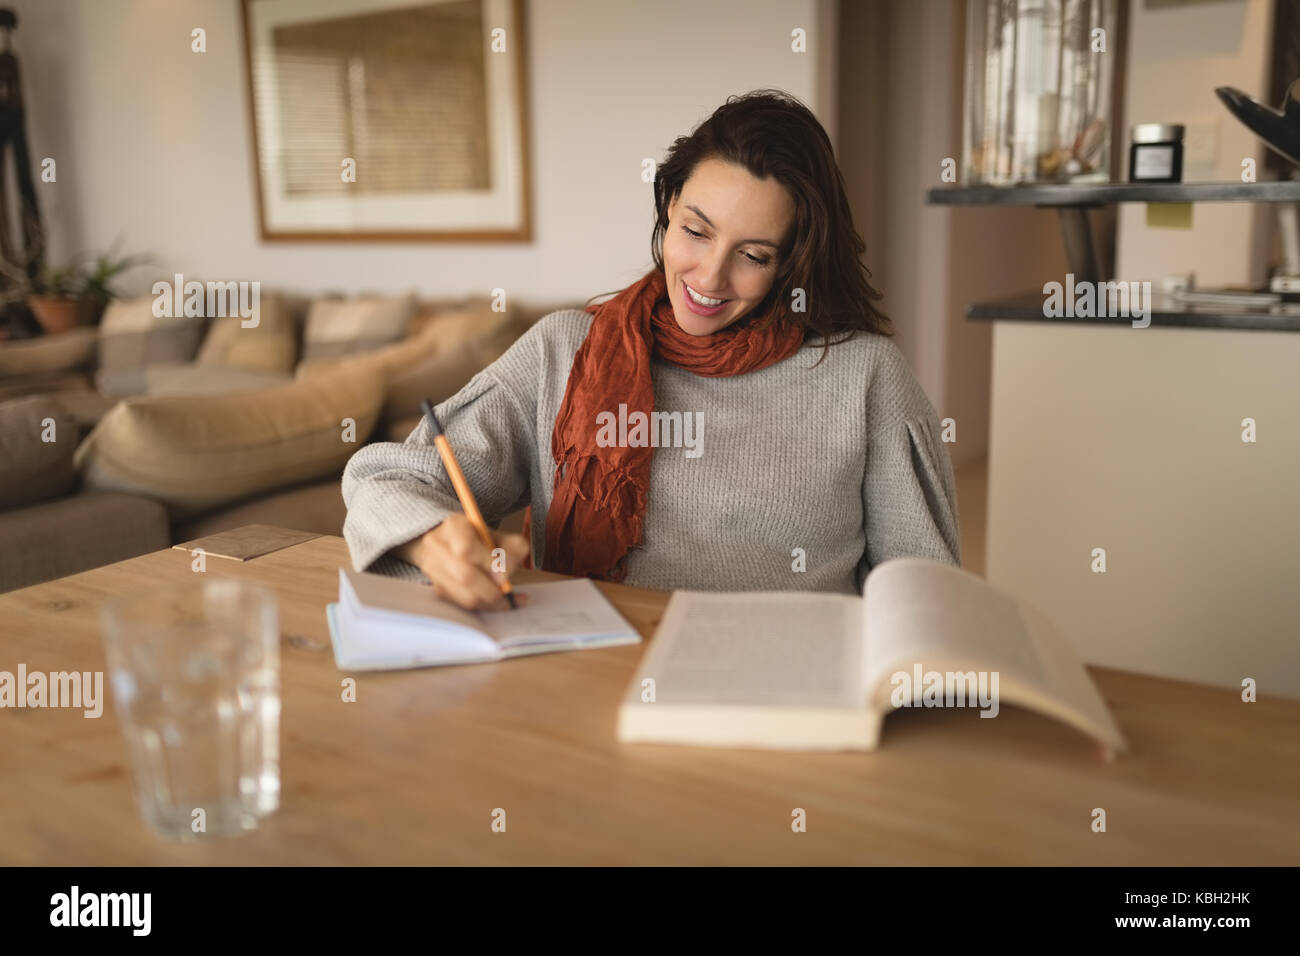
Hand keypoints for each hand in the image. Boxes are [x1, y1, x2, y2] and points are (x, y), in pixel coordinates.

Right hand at [393, 514, 529, 610]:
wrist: (452, 542)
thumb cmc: (479, 539)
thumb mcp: (501, 536)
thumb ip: (513, 549)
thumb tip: (504, 575)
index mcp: (454, 527)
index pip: (467, 550)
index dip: (488, 565)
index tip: (504, 575)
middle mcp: (437, 547)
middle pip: (465, 576)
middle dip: (492, 589)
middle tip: (508, 591)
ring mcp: (433, 569)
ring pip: (464, 596)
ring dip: (491, 602)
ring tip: (507, 600)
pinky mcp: (437, 588)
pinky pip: (463, 605)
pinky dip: (484, 606)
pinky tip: (498, 602)